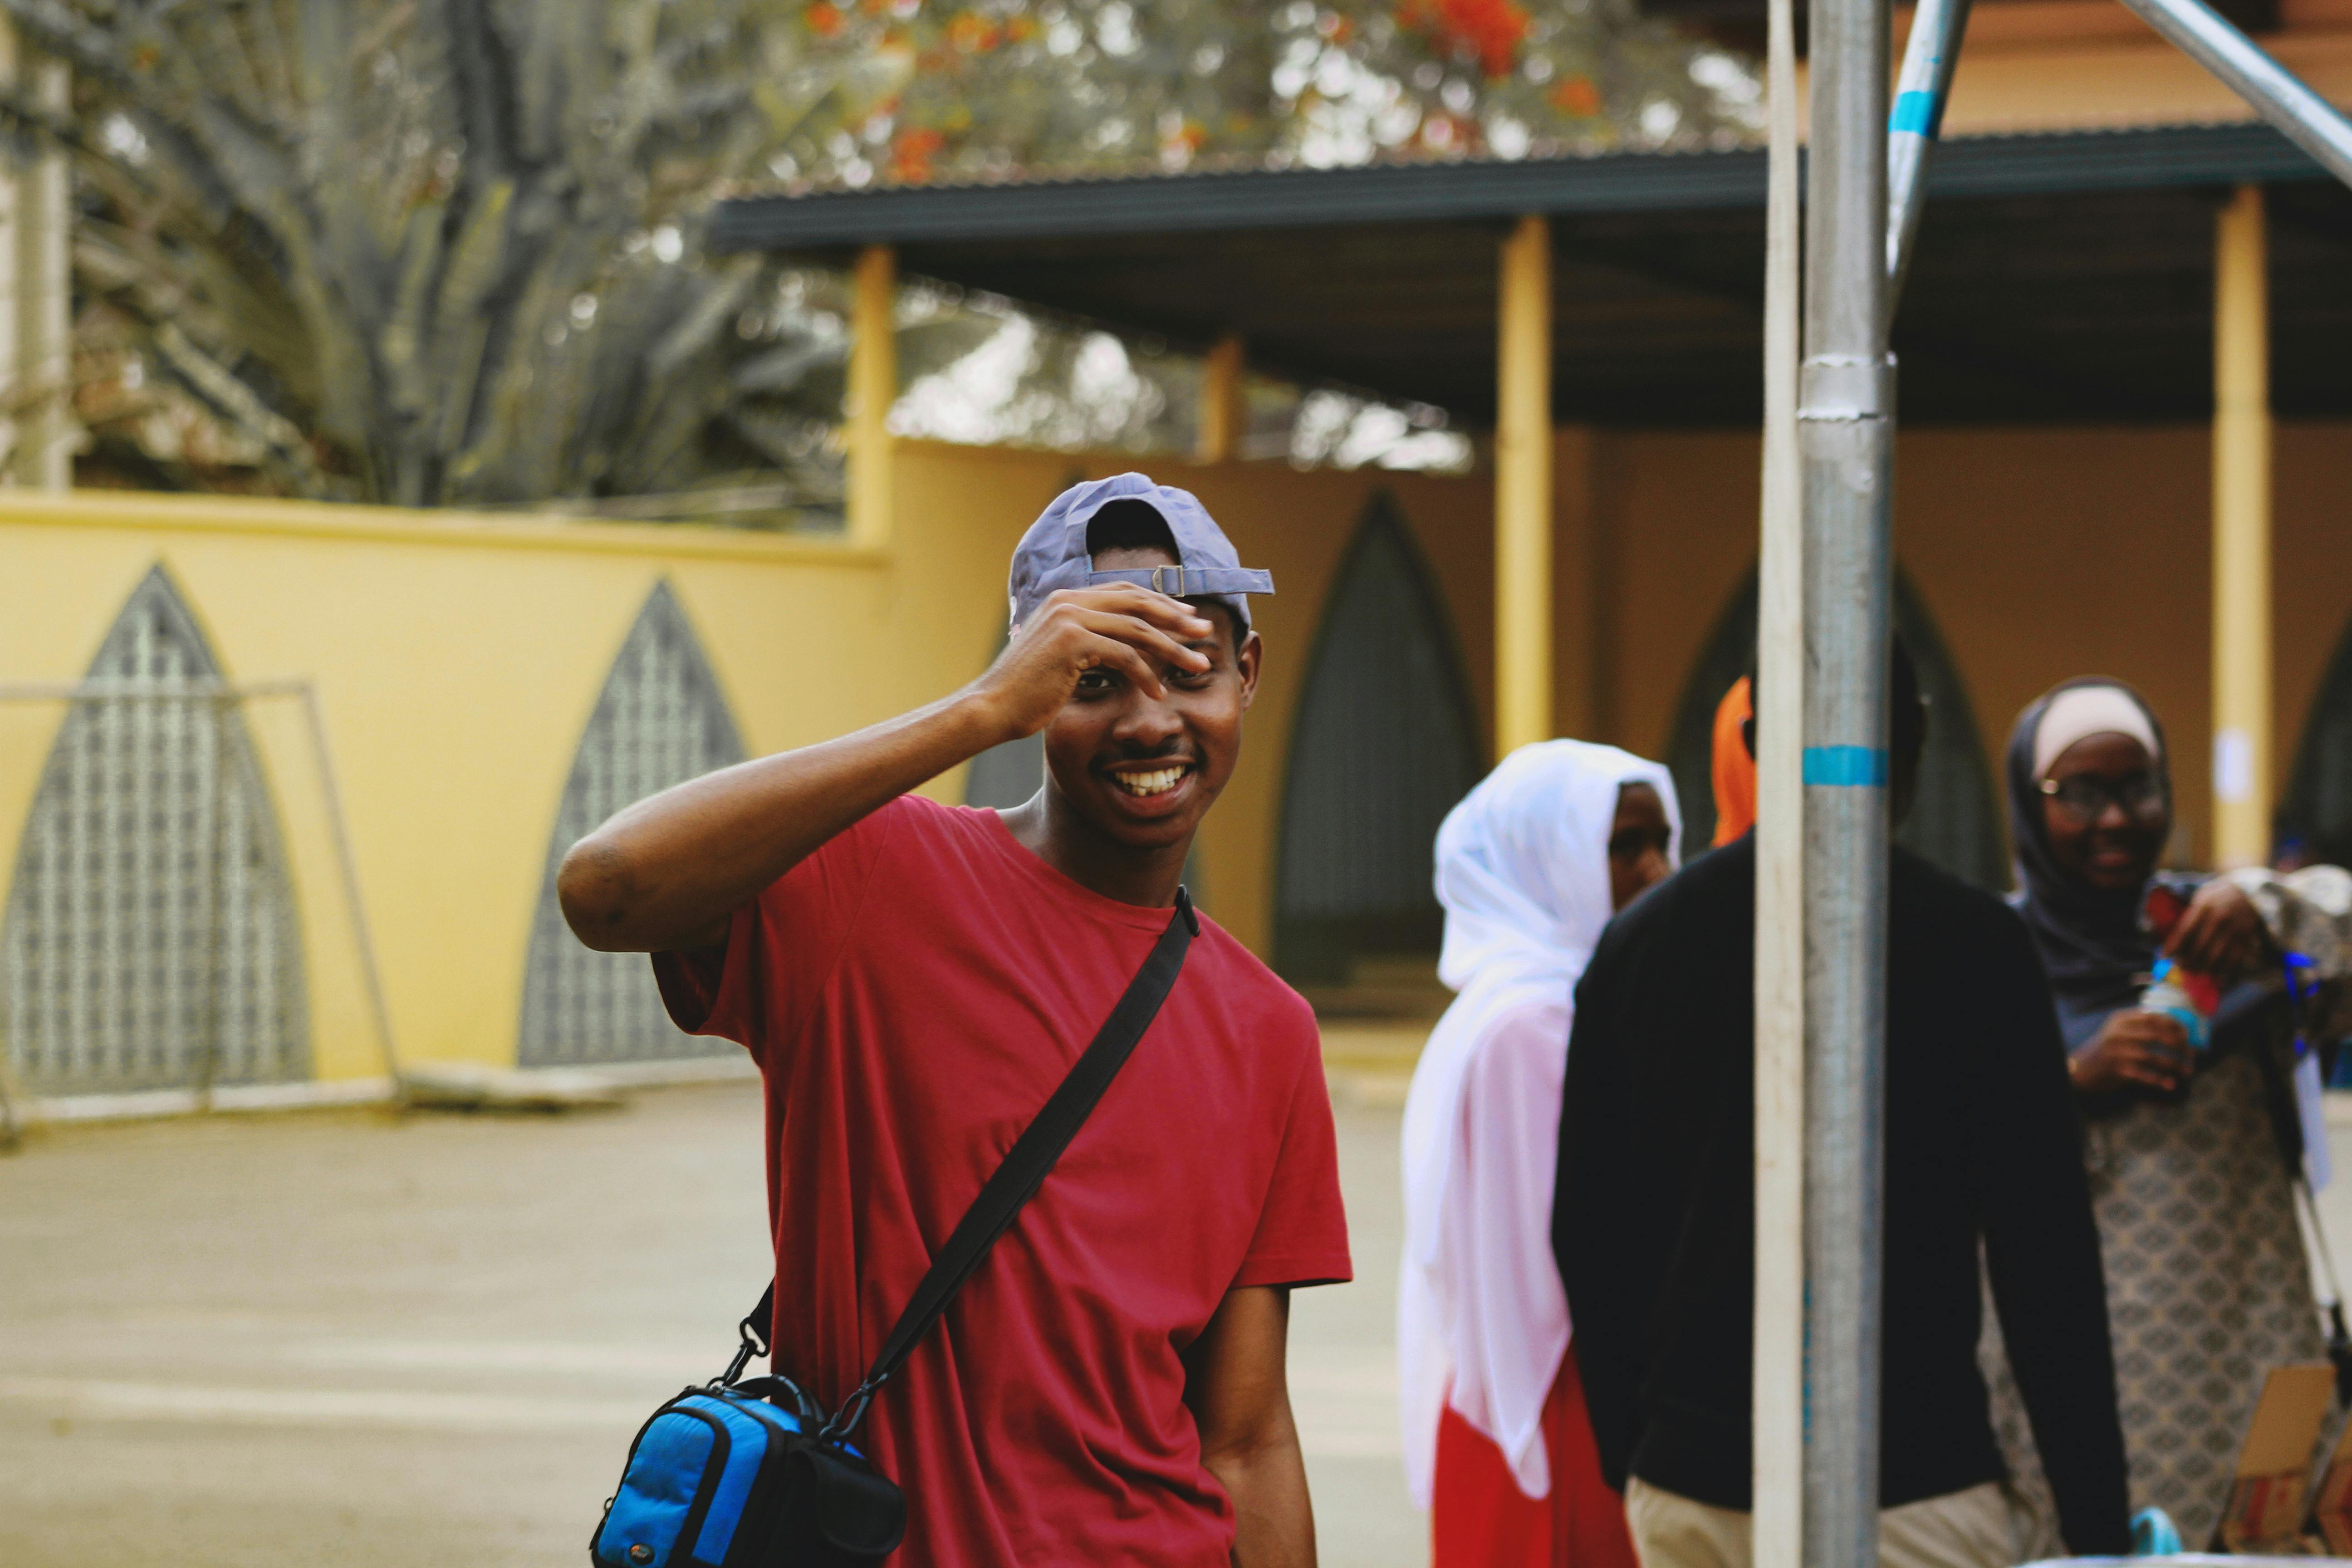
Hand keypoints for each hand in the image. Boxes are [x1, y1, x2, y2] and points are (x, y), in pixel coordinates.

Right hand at [967, 586, 1212, 740]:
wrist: (990, 707)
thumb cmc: (1025, 692)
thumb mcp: (1057, 657)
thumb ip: (1085, 641)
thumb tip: (1119, 644)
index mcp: (1066, 599)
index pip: (1125, 592)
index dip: (1160, 603)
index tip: (1187, 618)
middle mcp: (1068, 601)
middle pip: (1138, 602)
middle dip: (1176, 617)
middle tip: (1205, 632)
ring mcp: (1069, 618)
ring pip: (1138, 629)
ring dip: (1173, 648)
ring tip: (1197, 664)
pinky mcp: (1071, 641)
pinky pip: (1124, 655)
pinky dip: (1146, 675)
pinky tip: (1158, 692)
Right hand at [2068, 1009, 2193, 1095]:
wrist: (2082, 1067)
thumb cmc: (2109, 1049)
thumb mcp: (2119, 1031)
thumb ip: (2141, 1027)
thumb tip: (2178, 1030)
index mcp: (2121, 1019)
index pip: (2154, 1017)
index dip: (2174, 1025)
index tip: (2187, 1036)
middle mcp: (2118, 1033)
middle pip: (2156, 1035)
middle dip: (2179, 1046)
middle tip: (2192, 1055)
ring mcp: (2117, 1051)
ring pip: (2153, 1056)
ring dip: (2174, 1065)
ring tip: (2187, 1072)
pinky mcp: (2117, 1069)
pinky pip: (2143, 1075)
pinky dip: (2159, 1080)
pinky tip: (2171, 1084)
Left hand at [2164, 880, 2269, 980]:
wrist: (2248, 892)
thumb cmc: (2217, 896)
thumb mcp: (2200, 898)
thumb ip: (2188, 915)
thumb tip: (2172, 937)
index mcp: (2203, 907)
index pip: (2184, 931)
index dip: (2174, 946)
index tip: (2165, 956)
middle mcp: (2219, 918)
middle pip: (2199, 946)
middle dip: (2188, 960)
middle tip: (2181, 966)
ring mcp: (2234, 929)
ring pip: (2216, 955)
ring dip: (2203, 967)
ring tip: (2195, 971)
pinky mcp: (2246, 937)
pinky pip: (2234, 958)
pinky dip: (2225, 970)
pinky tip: (2217, 976)